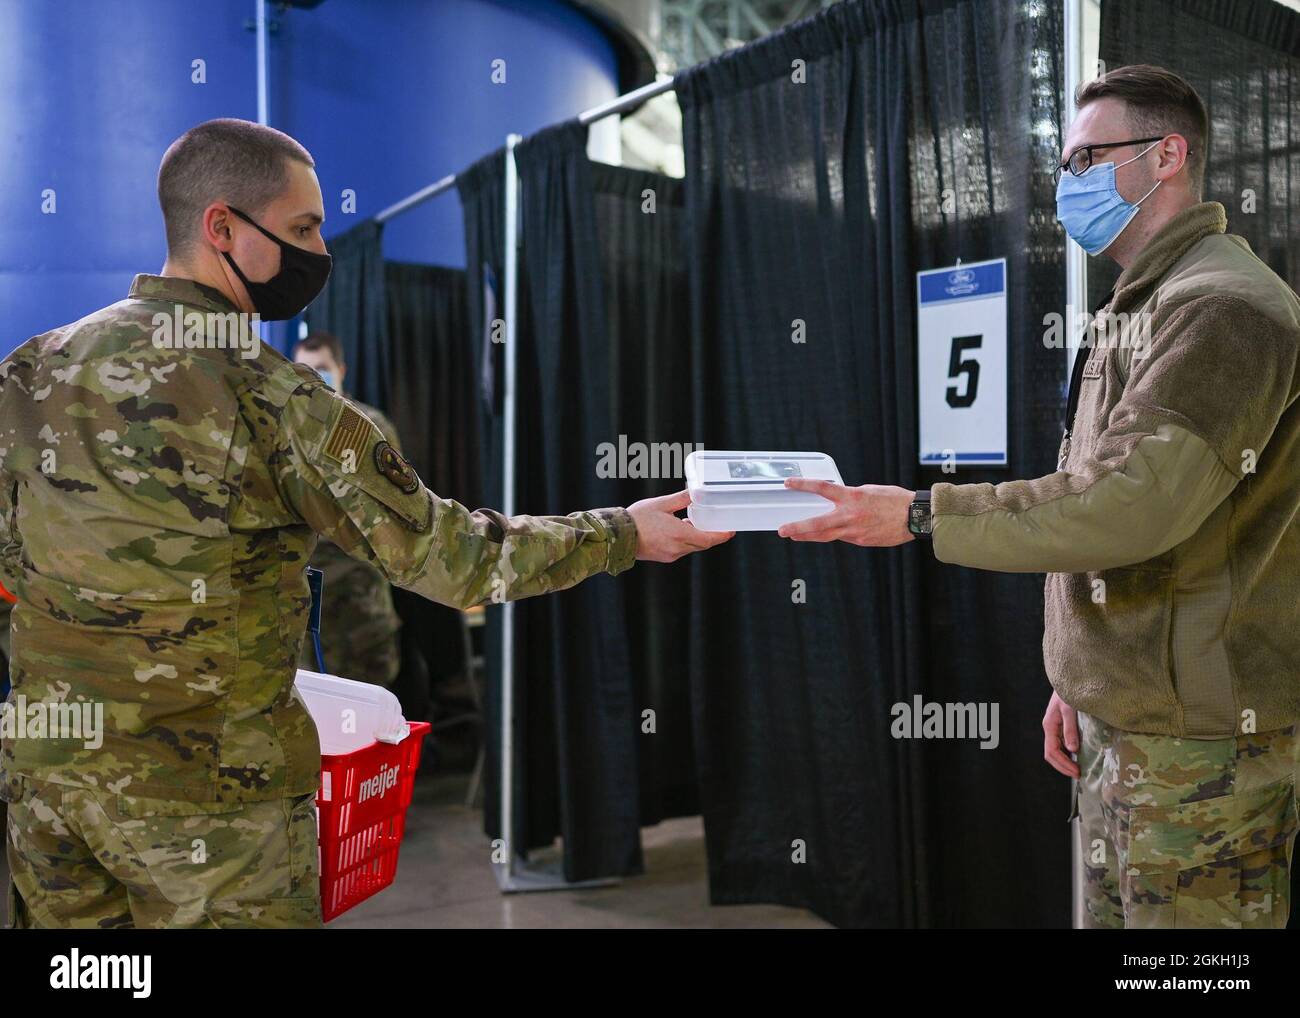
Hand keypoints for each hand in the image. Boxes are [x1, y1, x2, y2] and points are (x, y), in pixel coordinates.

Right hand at [629, 490, 733, 562]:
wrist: (618, 535)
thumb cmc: (637, 518)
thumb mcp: (661, 504)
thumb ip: (680, 499)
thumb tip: (695, 492)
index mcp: (679, 533)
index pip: (708, 539)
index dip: (722, 536)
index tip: (731, 531)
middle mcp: (677, 547)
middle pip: (702, 544)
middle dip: (711, 536)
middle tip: (718, 525)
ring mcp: (671, 554)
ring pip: (692, 547)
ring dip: (697, 537)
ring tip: (694, 523)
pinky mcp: (665, 557)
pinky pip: (682, 550)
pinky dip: (686, 541)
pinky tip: (680, 530)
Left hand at [776, 480, 914, 545]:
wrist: (915, 517)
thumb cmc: (895, 501)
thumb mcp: (869, 491)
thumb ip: (850, 496)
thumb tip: (838, 501)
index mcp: (852, 497)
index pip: (822, 488)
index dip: (803, 485)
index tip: (789, 483)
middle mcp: (850, 515)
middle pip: (817, 524)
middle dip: (798, 528)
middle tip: (783, 530)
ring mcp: (855, 531)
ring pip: (826, 535)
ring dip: (808, 536)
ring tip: (795, 536)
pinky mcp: (861, 541)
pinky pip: (843, 537)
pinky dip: (834, 534)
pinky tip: (828, 533)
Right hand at [1042, 691, 1079, 777]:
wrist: (1071, 678)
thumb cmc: (1069, 691)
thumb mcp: (1070, 709)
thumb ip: (1070, 729)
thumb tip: (1072, 750)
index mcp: (1049, 725)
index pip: (1052, 751)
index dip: (1063, 764)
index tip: (1076, 772)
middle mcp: (1050, 728)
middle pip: (1051, 753)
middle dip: (1063, 766)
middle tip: (1078, 774)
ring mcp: (1055, 727)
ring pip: (1056, 750)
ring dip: (1065, 762)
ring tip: (1077, 769)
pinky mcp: (1062, 725)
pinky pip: (1061, 744)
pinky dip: (1067, 754)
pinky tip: (1076, 756)